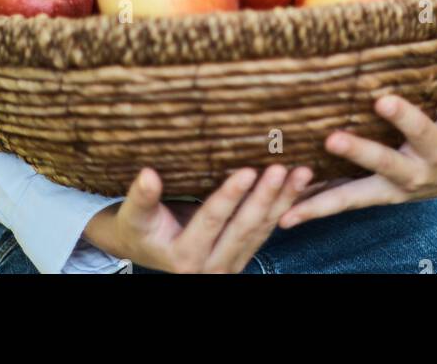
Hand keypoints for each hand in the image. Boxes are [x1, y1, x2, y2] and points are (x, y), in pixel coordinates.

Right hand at [102, 163, 314, 272]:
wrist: (149, 251)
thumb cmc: (140, 229)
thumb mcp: (134, 216)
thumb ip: (142, 197)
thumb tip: (148, 175)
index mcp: (185, 257)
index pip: (212, 222)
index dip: (230, 196)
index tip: (248, 170)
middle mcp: (211, 267)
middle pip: (244, 228)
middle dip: (266, 198)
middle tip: (282, 169)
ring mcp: (231, 264)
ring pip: (261, 231)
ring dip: (284, 201)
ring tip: (302, 173)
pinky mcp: (242, 255)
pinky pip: (266, 231)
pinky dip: (283, 207)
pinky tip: (298, 186)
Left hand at [277, 43, 436, 229]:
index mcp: (436, 148)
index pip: (420, 131)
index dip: (403, 117)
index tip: (381, 98)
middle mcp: (411, 174)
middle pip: (384, 166)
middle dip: (359, 153)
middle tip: (331, 138)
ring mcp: (389, 190)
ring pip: (355, 198)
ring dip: (323, 202)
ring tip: (288, 208)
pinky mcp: (371, 197)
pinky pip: (340, 203)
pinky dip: (312, 208)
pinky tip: (281, 213)